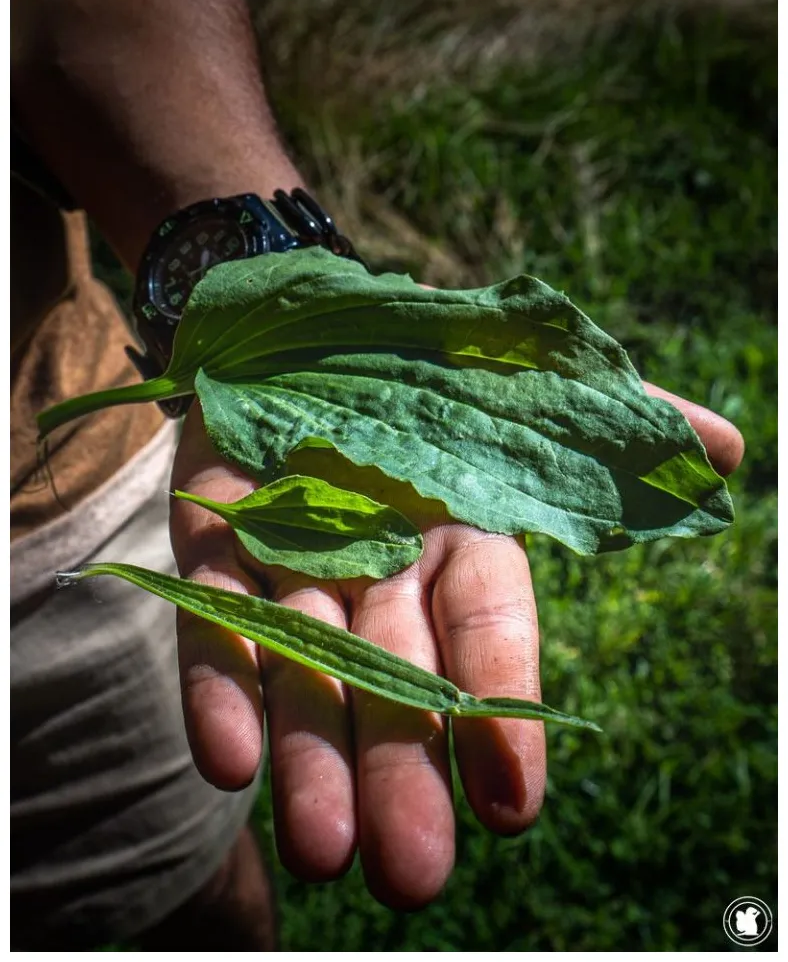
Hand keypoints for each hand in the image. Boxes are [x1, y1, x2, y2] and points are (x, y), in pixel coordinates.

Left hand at [169, 383, 742, 908]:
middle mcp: (379, 569)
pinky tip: (230, 763)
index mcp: (459, 540)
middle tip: (408, 877)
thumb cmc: (423, 361)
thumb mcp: (520, 381)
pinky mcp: (214, 540)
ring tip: (320, 852)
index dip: (503, 709)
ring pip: (305, 671)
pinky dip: (222, 689)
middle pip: (394, 681)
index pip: (489, 634)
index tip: (513, 808)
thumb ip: (610, 426)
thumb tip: (728, 451)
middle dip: (401, 772)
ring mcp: (292, 559)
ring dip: (312, 759)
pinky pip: (216, 620)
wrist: (297, 322)